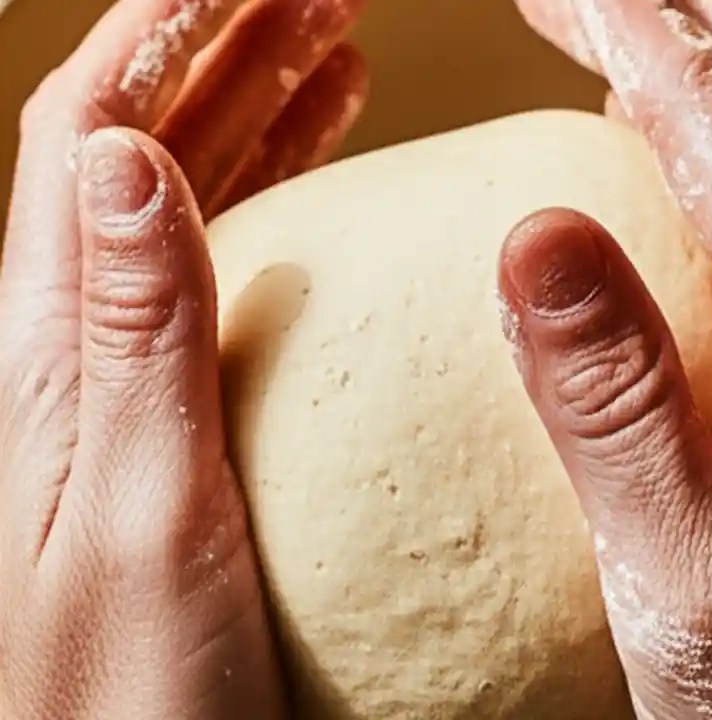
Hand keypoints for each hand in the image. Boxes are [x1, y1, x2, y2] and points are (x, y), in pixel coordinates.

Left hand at [0, 1, 365, 715]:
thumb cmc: (125, 699)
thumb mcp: (145, 517)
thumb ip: (139, 341)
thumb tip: (126, 161)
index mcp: (50, 360)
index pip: (91, 141)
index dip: (165, 32)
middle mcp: (75, 360)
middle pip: (141, 157)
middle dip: (226, 52)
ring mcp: (125, 395)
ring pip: (187, 214)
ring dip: (256, 122)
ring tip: (339, 60)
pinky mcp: (176, 435)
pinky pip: (223, 293)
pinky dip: (276, 219)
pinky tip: (325, 199)